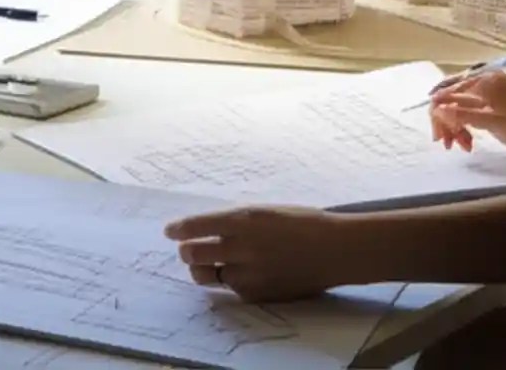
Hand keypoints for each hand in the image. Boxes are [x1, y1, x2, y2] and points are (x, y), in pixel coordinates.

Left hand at [164, 206, 352, 302]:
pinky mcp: (255, 294)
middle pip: (192, 254)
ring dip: (201, 268)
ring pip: (204, 275)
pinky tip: (240, 273)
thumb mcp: (265, 210)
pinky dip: (229, 281)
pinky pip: (229, 289)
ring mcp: (247, 273)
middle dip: (186, 250)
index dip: (177, 229)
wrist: (335, 250)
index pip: (194, 226)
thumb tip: (205, 228)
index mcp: (243, 219)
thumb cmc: (303, 223)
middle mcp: (240, 247)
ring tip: (208, 263)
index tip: (170, 231)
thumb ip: (234, 220)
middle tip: (188, 248)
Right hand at [429, 71, 505, 155]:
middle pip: (449, 99)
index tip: (440, 139)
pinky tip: (469, 142)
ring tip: (463, 146)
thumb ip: (463, 115)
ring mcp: (487, 92)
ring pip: (457, 107)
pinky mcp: (491, 103)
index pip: (447, 93)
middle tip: (449, 145)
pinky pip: (468, 112)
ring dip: (455, 127)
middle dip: (446, 122)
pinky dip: (465, 126)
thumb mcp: (493, 123)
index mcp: (484, 80)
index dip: (438, 115)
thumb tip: (436, 109)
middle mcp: (483, 81)